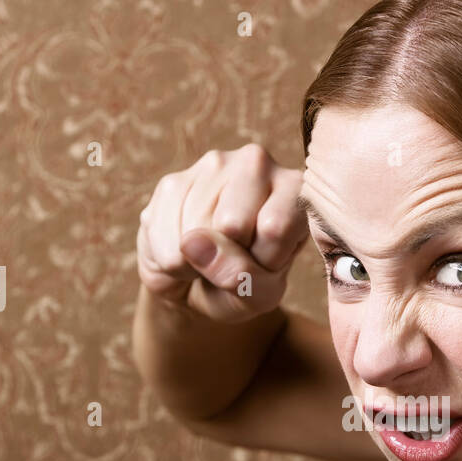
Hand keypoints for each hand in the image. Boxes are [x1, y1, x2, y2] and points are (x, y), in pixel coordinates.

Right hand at [135, 143, 308, 320]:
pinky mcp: (173, 180)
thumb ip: (242, 277)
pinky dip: (171, 258)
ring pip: (195, 230)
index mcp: (295, 189)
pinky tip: (186, 247)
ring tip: (210, 253)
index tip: (266, 262)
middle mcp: (258, 164)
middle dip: (228, 256)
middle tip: (234, 256)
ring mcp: (213, 165)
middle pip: (233, 223)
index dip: (263, 261)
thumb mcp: (258, 296)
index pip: (274, 229)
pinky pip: (166, 236)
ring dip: (198, 259)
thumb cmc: (243, 286)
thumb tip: (193, 243)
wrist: (199, 285)